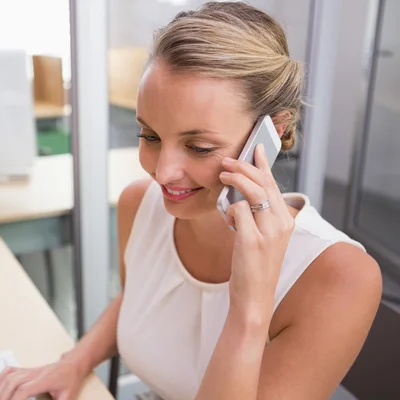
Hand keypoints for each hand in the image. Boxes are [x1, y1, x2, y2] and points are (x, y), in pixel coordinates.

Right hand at [0, 358, 84, 399]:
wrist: (71, 366)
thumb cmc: (69, 381)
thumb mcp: (68, 397)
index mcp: (45, 380)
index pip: (24, 389)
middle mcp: (34, 373)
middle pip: (12, 382)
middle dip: (2, 396)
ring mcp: (29, 370)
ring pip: (9, 376)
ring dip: (0, 389)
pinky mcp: (25, 369)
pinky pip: (9, 371)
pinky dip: (1, 379)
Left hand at [219, 144, 294, 321]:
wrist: (254, 298)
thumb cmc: (254, 267)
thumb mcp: (261, 238)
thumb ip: (257, 215)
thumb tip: (241, 191)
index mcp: (286, 222)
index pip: (274, 185)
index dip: (264, 165)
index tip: (256, 148)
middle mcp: (282, 225)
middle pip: (264, 184)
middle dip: (245, 167)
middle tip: (227, 161)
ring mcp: (268, 233)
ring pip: (254, 192)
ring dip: (236, 179)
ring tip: (223, 174)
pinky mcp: (252, 241)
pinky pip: (238, 210)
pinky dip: (229, 210)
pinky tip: (228, 219)